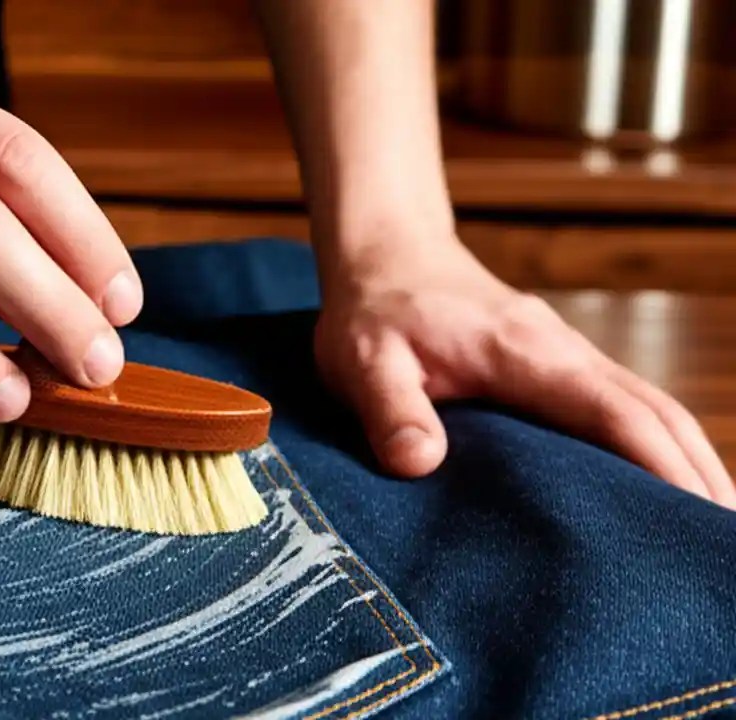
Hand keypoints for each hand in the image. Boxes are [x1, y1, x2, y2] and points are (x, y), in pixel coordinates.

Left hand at [314, 236, 735, 508]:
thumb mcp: (363, 362)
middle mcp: (562, 351)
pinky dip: (658, 442)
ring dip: (687, 459)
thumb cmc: (373, 311)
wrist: (385, 255)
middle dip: (697, 474)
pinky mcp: (557, 362)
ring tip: (707, 529)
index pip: (614, 412)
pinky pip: (625, 403)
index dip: (661, 466)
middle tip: (717, 545)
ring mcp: (566, 354)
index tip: (697, 516)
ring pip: (650, 406)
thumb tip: (419, 463)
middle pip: (657, 413)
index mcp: (524, 354)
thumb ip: (390, 410)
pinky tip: (661, 483)